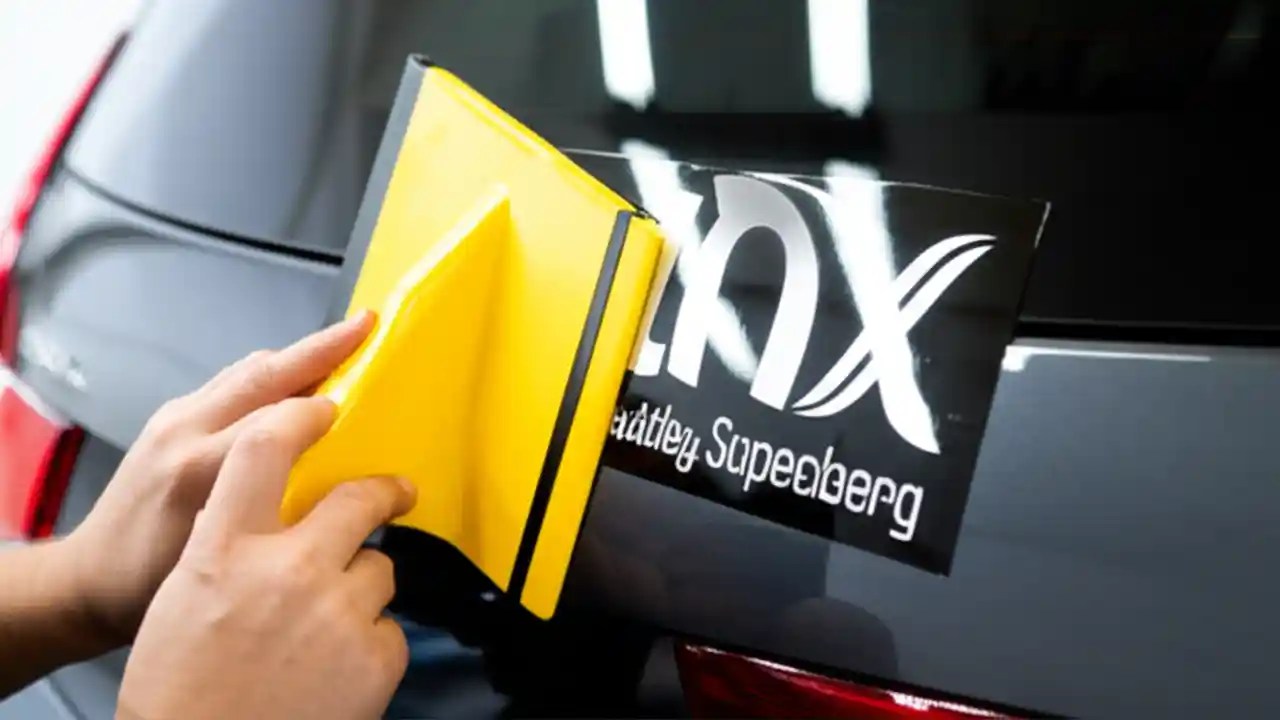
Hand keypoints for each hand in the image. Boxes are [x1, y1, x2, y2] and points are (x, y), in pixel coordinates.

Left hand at [62, 312, 373, 644]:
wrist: (84, 578)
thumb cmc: (150, 584)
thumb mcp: (214, 563)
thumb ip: (265, 525)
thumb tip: (329, 502)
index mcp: (196, 471)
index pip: (272, 421)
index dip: (320, 406)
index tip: (362, 397)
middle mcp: (184, 430)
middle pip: (262, 374)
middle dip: (319, 347)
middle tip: (365, 325)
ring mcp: (174, 418)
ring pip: (247, 371)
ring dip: (298, 354)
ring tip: (344, 342)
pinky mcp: (169, 416)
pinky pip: (232, 381)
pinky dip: (273, 371)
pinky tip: (299, 378)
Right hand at [117, 396, 415, 719]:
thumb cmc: (180, 692)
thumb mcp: (183, 598)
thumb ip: (228, 544)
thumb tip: (269, 514)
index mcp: (223, 551)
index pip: (264, 448)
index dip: (300, 416)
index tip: (323, 408)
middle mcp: (286, 569)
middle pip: (358, 498)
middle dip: (382, 492)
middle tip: (396, 492)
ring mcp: (337, 610)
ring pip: (379, 568)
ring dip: (361, 588)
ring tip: (326, 628)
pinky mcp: (375, 654)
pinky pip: (390, 627)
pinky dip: (370, 644)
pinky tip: (337, 670)